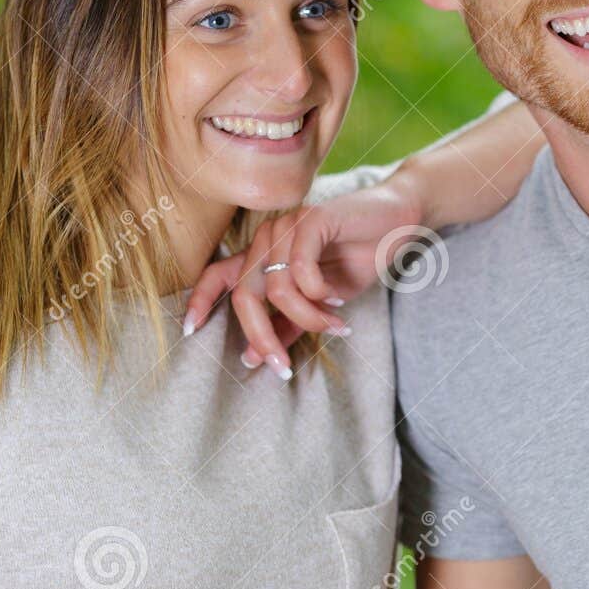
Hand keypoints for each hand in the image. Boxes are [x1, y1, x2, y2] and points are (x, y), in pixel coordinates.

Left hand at [181, 172, 429, 376]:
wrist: (397, 223)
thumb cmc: (358, 258)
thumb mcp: (320, 303)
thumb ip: (287, 325)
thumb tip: (253, 358)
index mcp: (264, 254)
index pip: (217, 275)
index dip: (200, 301)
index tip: (190, 332)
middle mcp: (267, 237)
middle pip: (245, 296)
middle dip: (262, 337)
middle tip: (284, 368)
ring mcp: (286, 225)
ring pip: (277, 289)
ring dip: (308, 318)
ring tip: (334, 324)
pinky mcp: (310, 219)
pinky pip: (300, 271)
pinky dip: (319, 293)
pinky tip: (338, 296)